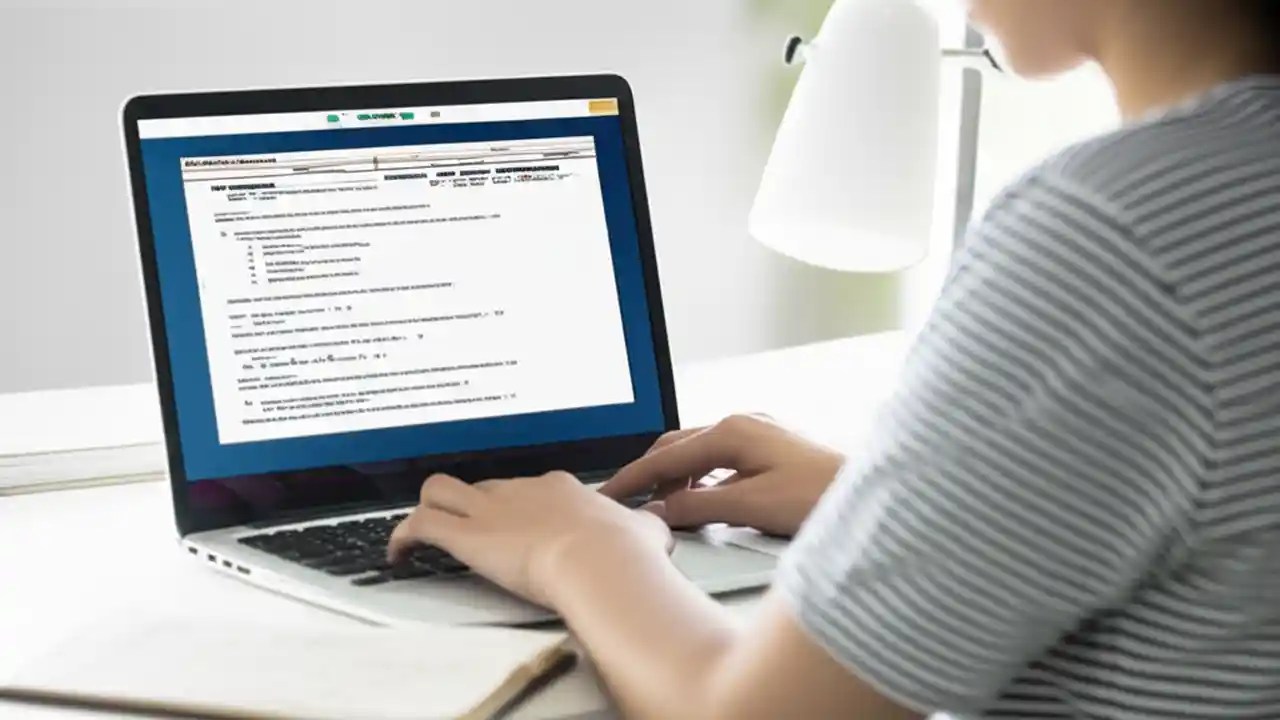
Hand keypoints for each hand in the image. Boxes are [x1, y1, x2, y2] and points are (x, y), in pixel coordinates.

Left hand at [387, 472, 671, 607]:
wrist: (600, 560)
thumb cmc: (624, 551)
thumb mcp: (647, 531)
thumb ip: (645, 526)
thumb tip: (656, 526)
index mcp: (559, 488)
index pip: (528, 488)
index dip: (519, 506)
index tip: (520, 525)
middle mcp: (520, 490)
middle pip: (483, 488)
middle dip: (473, 508)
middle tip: (471, 533)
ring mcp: (490, 510)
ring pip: (439, 490)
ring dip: (428, 508)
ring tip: (421, 532)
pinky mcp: (466, 534)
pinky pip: (418, 524)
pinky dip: (401, 537)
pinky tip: (396, 555)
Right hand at [599, 414, 844, 536]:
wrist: (873, 497)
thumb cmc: (821, 496)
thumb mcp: (752, 506)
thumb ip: (698, 508)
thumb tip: (656, 514)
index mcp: (732, 431)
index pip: (665, 457)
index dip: (632, 479)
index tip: (606, 496)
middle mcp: (742, 425)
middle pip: (677, 450)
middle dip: (648, 476)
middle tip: (624, 504)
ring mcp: (758, 436)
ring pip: (698, 458)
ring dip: (675, 483)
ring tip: (658, 511)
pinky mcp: (770, 453)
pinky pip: (719, 465)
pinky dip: (700, 484)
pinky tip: (698, 505)